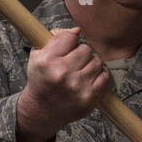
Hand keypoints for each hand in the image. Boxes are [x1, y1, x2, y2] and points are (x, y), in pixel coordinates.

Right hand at [16, 27, 109, 141]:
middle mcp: (62, 73)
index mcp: (47, 61)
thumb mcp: (37, 56)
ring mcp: (77, 87)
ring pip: (97, 61)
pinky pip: (104, 76)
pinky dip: (99, 75)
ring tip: (81, 70)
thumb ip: (55, 38)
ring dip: (91, 64)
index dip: (69, 41)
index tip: (66, 49)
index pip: (70, 37)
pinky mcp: (89, 98)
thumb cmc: (41, 81)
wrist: (41, 111)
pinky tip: (88, 78)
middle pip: (86, 48)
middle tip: (74, 62)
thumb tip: (77, 30)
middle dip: (81, 53)